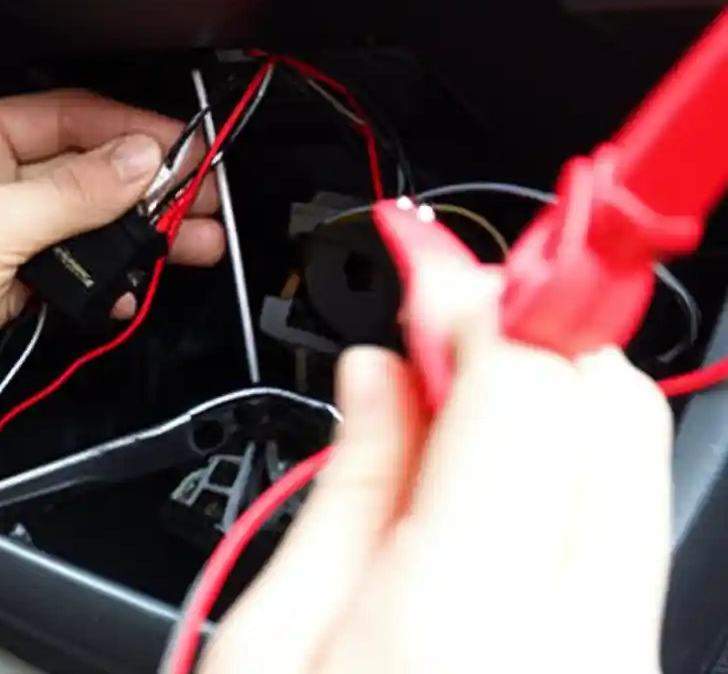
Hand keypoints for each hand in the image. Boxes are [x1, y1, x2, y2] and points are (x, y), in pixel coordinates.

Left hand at [0, 90, 224, 443]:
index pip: (71, 119)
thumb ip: (73, 194)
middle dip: (145, 192)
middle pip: (81, 177)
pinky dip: (92, 288)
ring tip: (188, 250)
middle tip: (204, 209)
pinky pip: (56, 281)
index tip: (190, 155)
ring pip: (74, 234)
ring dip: (128, 244)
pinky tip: (120, 295)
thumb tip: (139, 159)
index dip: (135, 133)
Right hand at [200, 269, 671, 673]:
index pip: (530, 386)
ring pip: (628, 460)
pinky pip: (618, 528)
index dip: (475, 298)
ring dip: (544, 398)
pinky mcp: (620, 665)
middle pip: (613, 409)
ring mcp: (618, 659)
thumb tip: (379, 375)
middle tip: (434, 327)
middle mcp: (582, 642)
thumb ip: (346, 492)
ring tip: (441, 405)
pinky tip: (475, 480)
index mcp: (465, 621)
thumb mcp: (267, 639)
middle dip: (529, 335)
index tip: (425, 262)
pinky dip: (558, 471)